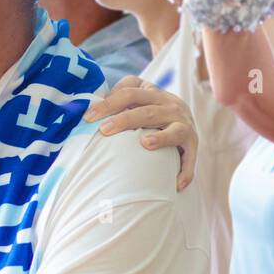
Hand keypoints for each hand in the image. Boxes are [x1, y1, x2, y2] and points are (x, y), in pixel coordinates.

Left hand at [84, 75, 196, 190]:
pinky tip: (175, 183)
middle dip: (125, 120)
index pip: (130, 90)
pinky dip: (185, 170)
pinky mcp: (193, 144)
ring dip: (160, 138)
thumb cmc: (146, 114)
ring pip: (173, 129)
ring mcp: (184, 123)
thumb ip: (114, 102)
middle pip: (146, 110)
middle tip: (104, 130)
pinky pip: (190, 158)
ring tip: (145, 144)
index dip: (108, 102)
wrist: (182, 122)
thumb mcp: (133, 101)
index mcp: (152, 92)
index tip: (88, 117)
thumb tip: (80, 114)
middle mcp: (170, 105)